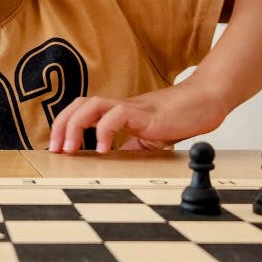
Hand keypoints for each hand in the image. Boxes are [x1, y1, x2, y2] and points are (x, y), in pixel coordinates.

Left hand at [48, 82, 226, 154]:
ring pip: (92, 105)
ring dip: (76, 126)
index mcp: (117, 112)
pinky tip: (105, 149)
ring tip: (71, 149)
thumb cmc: (178, 117)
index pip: (81, 110)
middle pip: (79, 104)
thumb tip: (117, 158)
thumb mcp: (148, 138)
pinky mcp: (145, 113)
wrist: (204, 102)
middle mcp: (120, 106)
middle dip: (62, 125)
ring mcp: (131, 107)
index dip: (64, 125)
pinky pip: (118, 116)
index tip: (56, 147)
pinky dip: (106, 131)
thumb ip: (131, 146)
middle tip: (56, 150)